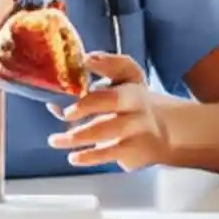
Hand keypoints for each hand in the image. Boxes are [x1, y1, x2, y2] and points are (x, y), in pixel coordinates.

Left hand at [47, 53, 167, 170]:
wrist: (165, 131)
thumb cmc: (133, 105)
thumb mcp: (122, 88)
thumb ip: (89, 90)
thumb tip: (53, 103)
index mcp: (132, 84)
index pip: (122, 69)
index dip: (104, 63)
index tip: (85, 62)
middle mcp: (136, 103)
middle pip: (113, 99)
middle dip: (87, 104)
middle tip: (66, 112)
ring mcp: (136, 127)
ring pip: (106, 130)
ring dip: (77, 136)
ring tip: (55, 140)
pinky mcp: (133, 150)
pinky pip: (108, 153)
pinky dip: (89, 156)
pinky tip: (74, 157)